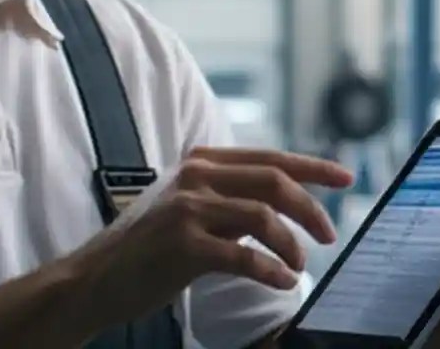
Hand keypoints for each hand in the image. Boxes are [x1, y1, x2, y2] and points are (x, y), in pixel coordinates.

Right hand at [66, 147, 353, 328]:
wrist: (93, 279)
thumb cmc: (148, 248)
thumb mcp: (191, 209)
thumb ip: (232, 201)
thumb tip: (285, 205)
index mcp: (202, 162)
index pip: (271, 157)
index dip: (313, 167)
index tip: (345, 177)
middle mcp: (196, 176)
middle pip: (275, 181)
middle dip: (311, 209)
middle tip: (329, 236)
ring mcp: (187, 208)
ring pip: (263, 215)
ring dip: (291, 245)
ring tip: (298, 266)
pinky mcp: (182, 243)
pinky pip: (243, 255)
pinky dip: (270, 269)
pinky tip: (282, 282)